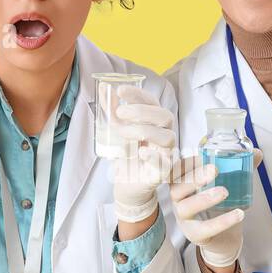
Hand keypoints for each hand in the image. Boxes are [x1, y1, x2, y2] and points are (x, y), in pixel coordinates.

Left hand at [110, 85, 177, 222]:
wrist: (126, 184)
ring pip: (168, 137)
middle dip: (142, 111)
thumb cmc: (126, 155)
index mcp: (155, 123)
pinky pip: (165, 164)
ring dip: (145, 130)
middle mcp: (164, 135)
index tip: (119, 91)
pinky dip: (154, 156)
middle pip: (165, 117)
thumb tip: (104, 88)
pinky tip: (141, 151)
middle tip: (120, 112)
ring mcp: (165, 154)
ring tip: (122, 133)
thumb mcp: (117, 130)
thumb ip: (112, 110)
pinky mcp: (162, 173)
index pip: (153, 102)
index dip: (138, 94)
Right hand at [167, 149, 262, 268]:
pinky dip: (222, 221)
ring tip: (225, 192)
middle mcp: (178, 200)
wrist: (223, 236)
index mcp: (182, 184)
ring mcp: (184, 218)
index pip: (176, 171)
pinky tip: (238, 214)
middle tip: (214, 169)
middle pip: (176, 187)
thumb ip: (240, 167)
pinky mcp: (194, 235)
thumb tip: (257, 152)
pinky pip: (204, 228)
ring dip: (204, 198)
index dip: (185, 163)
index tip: (201, 156)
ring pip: (186, 207)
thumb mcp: (228, 183)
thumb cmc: (219, 204)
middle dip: (194, 177)